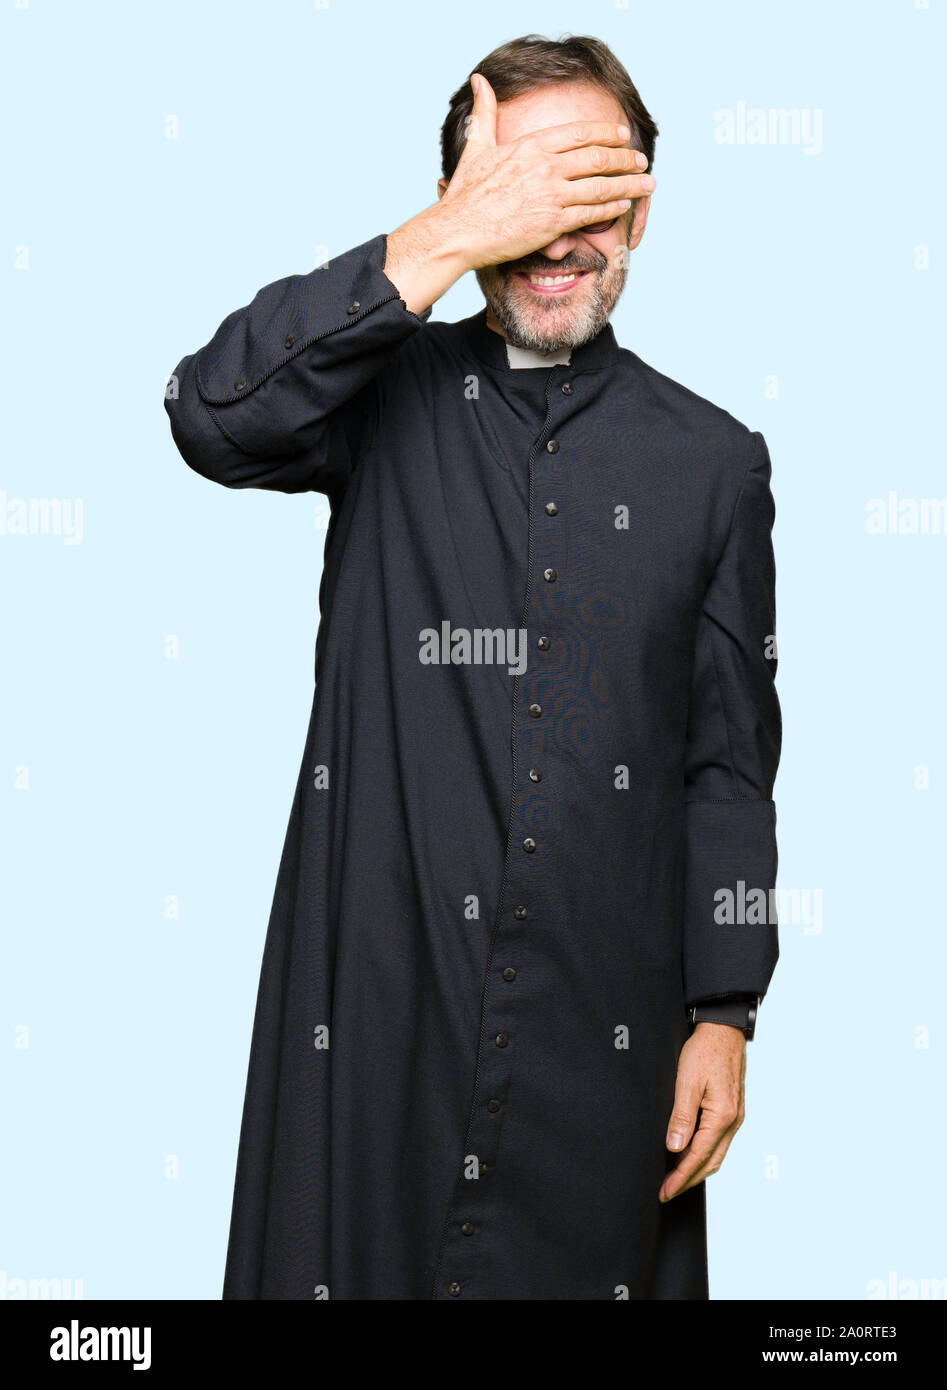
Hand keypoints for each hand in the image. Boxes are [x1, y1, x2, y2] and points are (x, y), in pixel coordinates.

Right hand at [439, 72, 654, 269]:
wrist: (458, 231)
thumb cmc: (465, 194)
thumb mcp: (477, 146)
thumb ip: (485, 112)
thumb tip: (479, 80)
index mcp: (530, 145)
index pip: (579, 132)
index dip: (605, 132)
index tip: (622, 134)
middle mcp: (545, 167)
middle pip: (597, 157)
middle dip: (624, 158)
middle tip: (641, 160)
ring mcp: (550, 195)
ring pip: (600, 186)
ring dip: (628, 184)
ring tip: (647, 183)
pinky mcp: (552, 223)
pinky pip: (590, 213)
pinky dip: (611, 208)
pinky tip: (624, 204)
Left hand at [659, 1023, 745, 1202]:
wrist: (724, 1029)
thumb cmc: (704, 1050)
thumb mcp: (687, 1081)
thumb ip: (682, 1116)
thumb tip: (674, 1148)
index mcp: (722, 1116)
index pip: (698, 1157)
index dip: (680, 1177)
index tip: (664, 1192)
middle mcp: (733, 1121)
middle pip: (710, 1162)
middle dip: (687, 1180)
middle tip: (666, 1192)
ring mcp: (735, 1117)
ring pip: (716, 1154)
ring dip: (696, 1169)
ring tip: (674, 1179)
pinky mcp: (732, 1110)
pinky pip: (718, 1142)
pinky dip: (703, 1154)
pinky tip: (689, 1154)